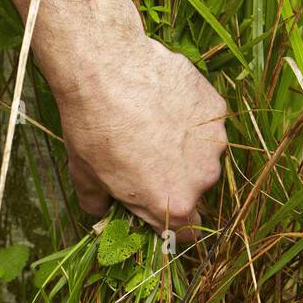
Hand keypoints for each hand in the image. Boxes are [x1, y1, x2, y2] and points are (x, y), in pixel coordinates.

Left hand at [55, 32, 227, 237]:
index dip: (167, 223)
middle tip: (144, 157)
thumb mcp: (85, 177)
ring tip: (153, 126)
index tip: (152, 207)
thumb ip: (99, 203)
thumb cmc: (94, 129)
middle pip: (193, 190)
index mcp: (172, 205)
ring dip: (184, 148)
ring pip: (202, 155)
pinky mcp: (217, 108)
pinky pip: (206, 123)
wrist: (106, 70)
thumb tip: (101, 209)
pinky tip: (163, 104)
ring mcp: (214, 141)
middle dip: (173, 180)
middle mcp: (202, 178)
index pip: (183, 232)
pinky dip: (189, 118)